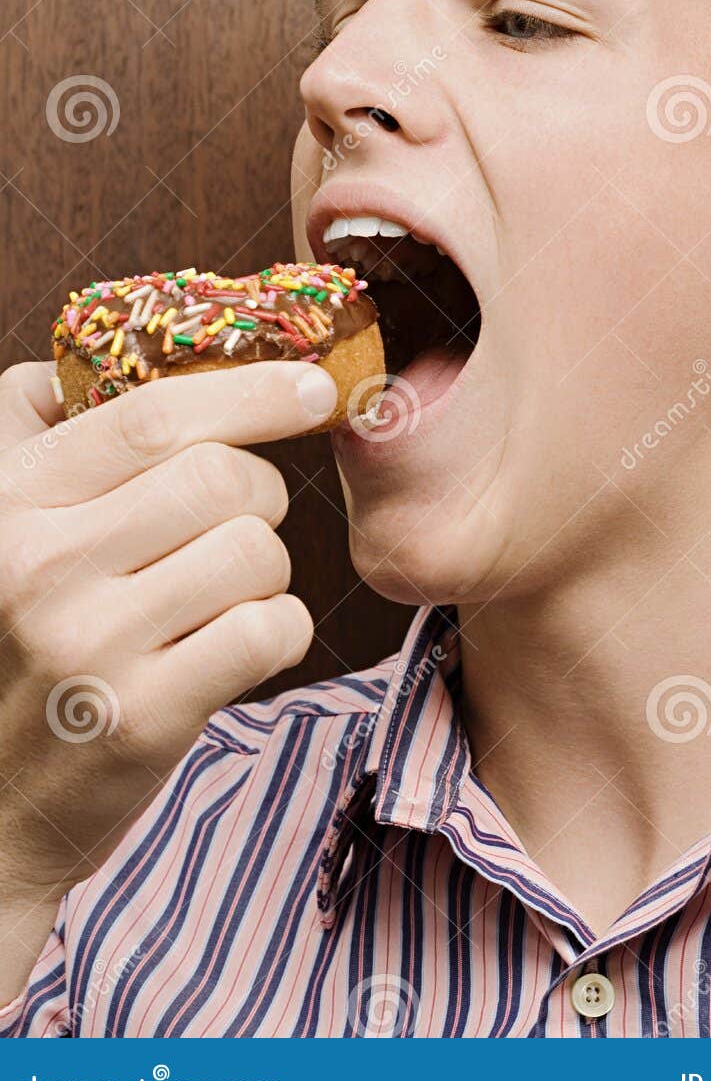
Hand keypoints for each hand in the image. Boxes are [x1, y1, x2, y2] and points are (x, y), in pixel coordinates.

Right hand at [0, 357, 336, 1000]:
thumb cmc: (11, 650)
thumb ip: (30, 440)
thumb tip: (87, 362)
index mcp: (8, 504)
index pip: (151, 418)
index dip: (247, 391)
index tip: (310, 387)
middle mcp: (40, 568)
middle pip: (221, 478)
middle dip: (258, 492)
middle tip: (236, 524)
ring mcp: (91, 647)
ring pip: (256, 549)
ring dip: (264, 567)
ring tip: (217, 596)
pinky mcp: (145, 718)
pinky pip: (270, 628)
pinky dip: (278, 629)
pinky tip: (236, 645)